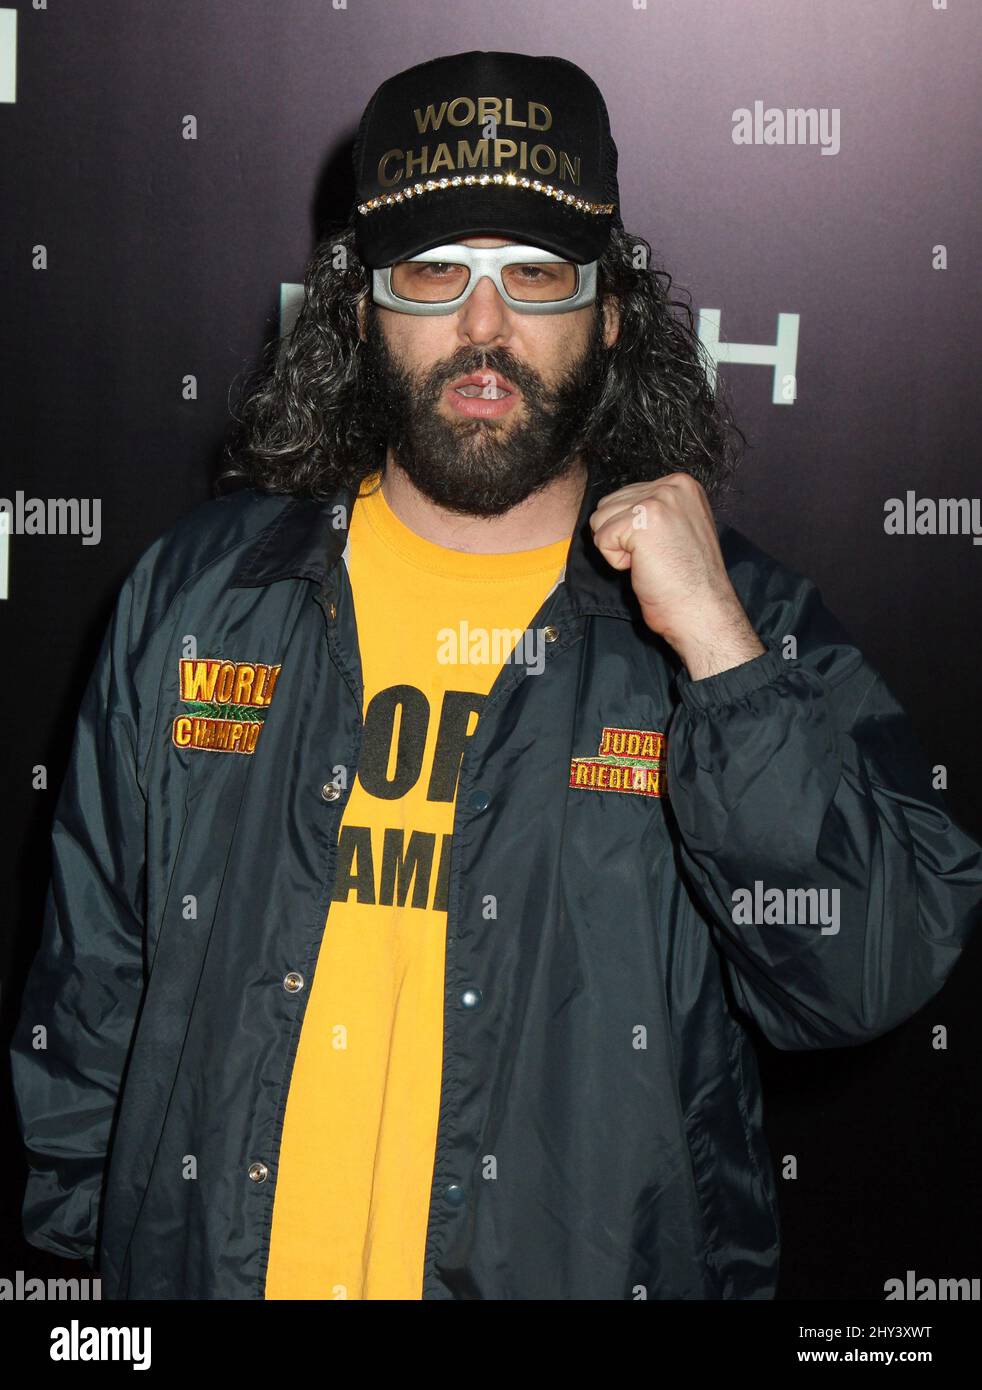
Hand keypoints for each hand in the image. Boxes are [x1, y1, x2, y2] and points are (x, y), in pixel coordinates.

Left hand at [588, 473, 765, 680]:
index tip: (662, 548)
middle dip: (622, 536)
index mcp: (682, 484)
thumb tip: (618, 506)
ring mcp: (658, 501)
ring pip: (600, 519)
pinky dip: (616, 562)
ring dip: (618, 548)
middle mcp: (672, 485)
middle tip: (655, 557)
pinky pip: (602, 539)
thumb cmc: (689, 580)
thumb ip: (654, 510)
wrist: (702, 609)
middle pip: (608, 504)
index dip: (632, 529)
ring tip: (650, 561)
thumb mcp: (679, 528)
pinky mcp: (641, 522)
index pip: (626, 495)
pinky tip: (644, 567)